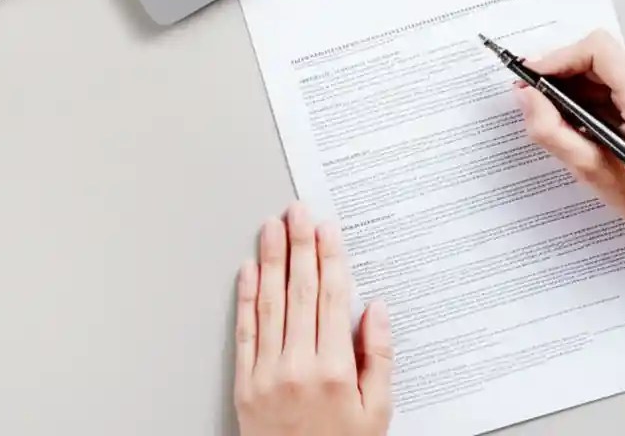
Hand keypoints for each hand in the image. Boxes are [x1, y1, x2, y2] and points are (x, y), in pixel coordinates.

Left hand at [234, 203, 393, 435]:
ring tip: (272, 228)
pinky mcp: (245, 383)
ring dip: (271, 260)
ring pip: (269, 303)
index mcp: (335, 369)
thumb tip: (376, 310)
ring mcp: (267, 373)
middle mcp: (299, 366)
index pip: (331, 298)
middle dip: (299, 246)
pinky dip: (246, 297)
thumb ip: (379, 357)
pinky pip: (245, 331)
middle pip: (299, 292)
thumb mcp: (378, 412)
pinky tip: (248, 270)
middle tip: (298, 213)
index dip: (329, 259)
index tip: (327, 230)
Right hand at [515, 30, 624, 283]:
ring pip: (601, 64)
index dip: (558, 57)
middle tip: (533, 98)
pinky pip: (611, 78)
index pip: (596, 49)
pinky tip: (577, 118)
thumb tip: (525, 95)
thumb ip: (550, 129)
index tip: (530, 77)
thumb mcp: (588, 168)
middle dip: (560, 71)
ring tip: (554, 114)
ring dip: (572, 83)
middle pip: (596, 54)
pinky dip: (587, 91)